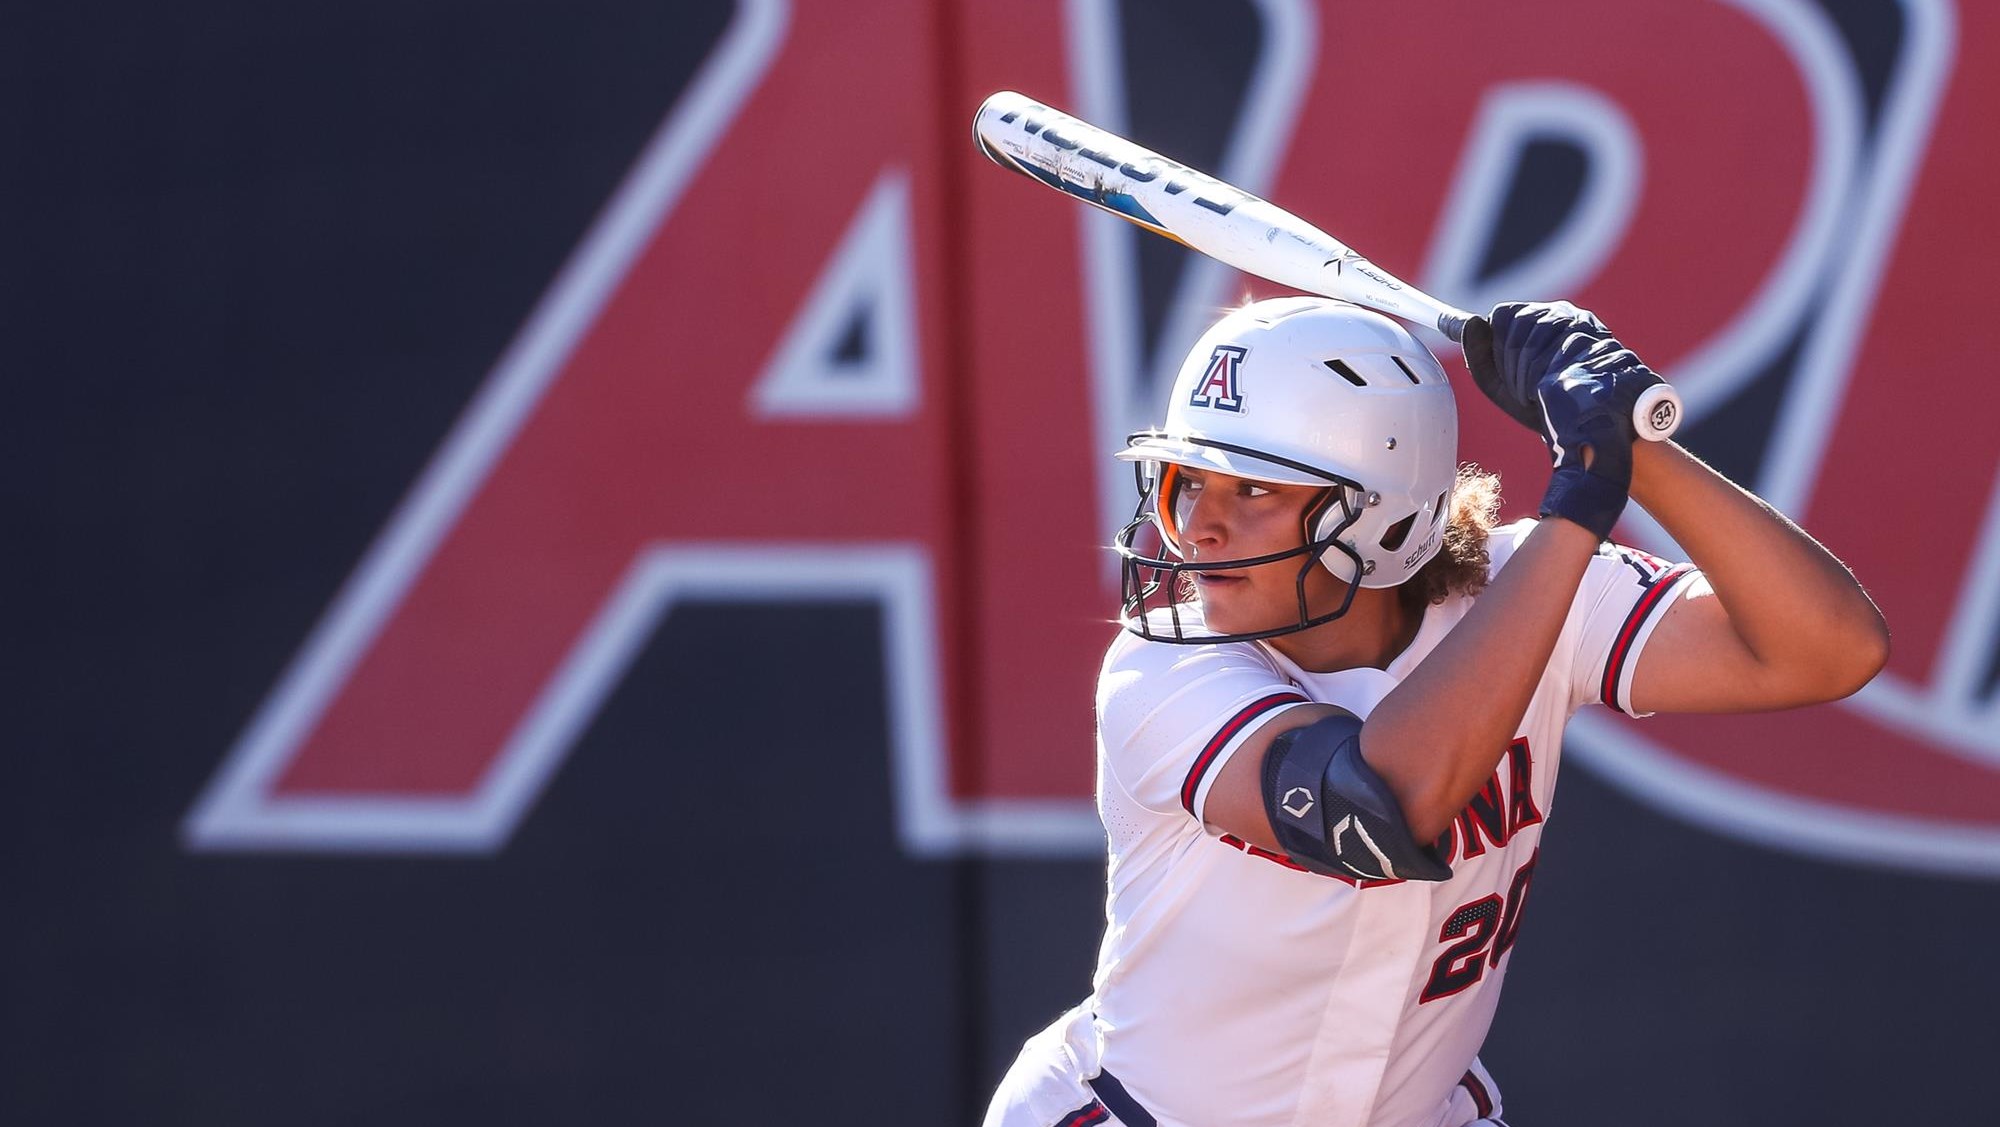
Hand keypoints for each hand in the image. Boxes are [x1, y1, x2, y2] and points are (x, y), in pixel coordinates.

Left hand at [1461, 301, 1621, 432]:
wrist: (1586, 432)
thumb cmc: (1544, 407)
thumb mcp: (1503, 385)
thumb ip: (1480, 356)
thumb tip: (1472, 322)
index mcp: (1543, 320)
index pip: (1504, 315)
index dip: (1498, 348)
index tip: (1506, 374)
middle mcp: (1563, 314)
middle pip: (1515, 322)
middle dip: (1510, 362)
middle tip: (1525, 391)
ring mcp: (1579, 324)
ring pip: (1530, 333)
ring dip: (1524, 372)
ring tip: (1538, 394)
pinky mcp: (1591, 338)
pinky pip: (1547, 349)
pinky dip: (1538, 378)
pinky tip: (1548, 393)